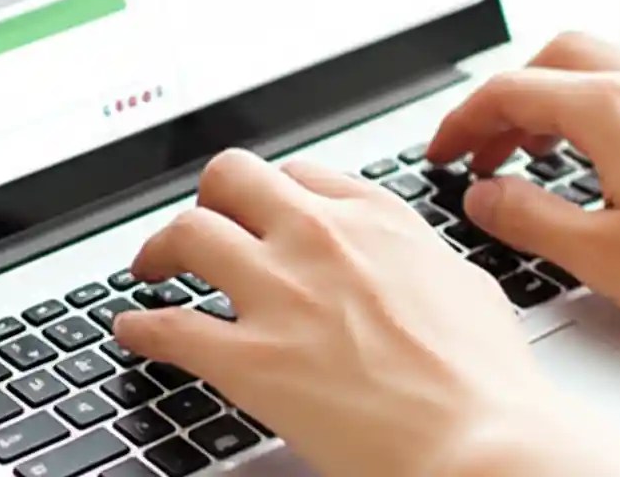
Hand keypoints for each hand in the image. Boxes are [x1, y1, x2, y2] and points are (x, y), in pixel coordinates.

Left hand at [114, 149, 619, 476]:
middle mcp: (320, 240)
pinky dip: (141, 327)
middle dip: (209, 198)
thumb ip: (417, 256)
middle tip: (201, 224)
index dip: (270, 193)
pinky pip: (168, 326)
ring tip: (152, 267)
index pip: (299, 174)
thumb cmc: (486, 380)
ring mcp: (281, 295)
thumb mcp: (464, 286)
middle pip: (232, 179)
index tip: (259, 212)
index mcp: (374, 221)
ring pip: (189, 233)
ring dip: (161, 249)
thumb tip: (402, 255)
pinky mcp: (250, 359)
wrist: (480, 444)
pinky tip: (133, 330)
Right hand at [427, 32, 619, 359]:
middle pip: (554, 57)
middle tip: (481, 152)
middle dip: (506, 99)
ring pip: (600, 66)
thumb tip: (483, 196)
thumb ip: (526, 217)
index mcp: (616, 111)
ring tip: (532, 156)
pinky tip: (601, 160)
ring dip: (553, 100)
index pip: (511, 90)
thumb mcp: (599, 257)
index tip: (441, 154)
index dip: (461, 122)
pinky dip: (599, 107)